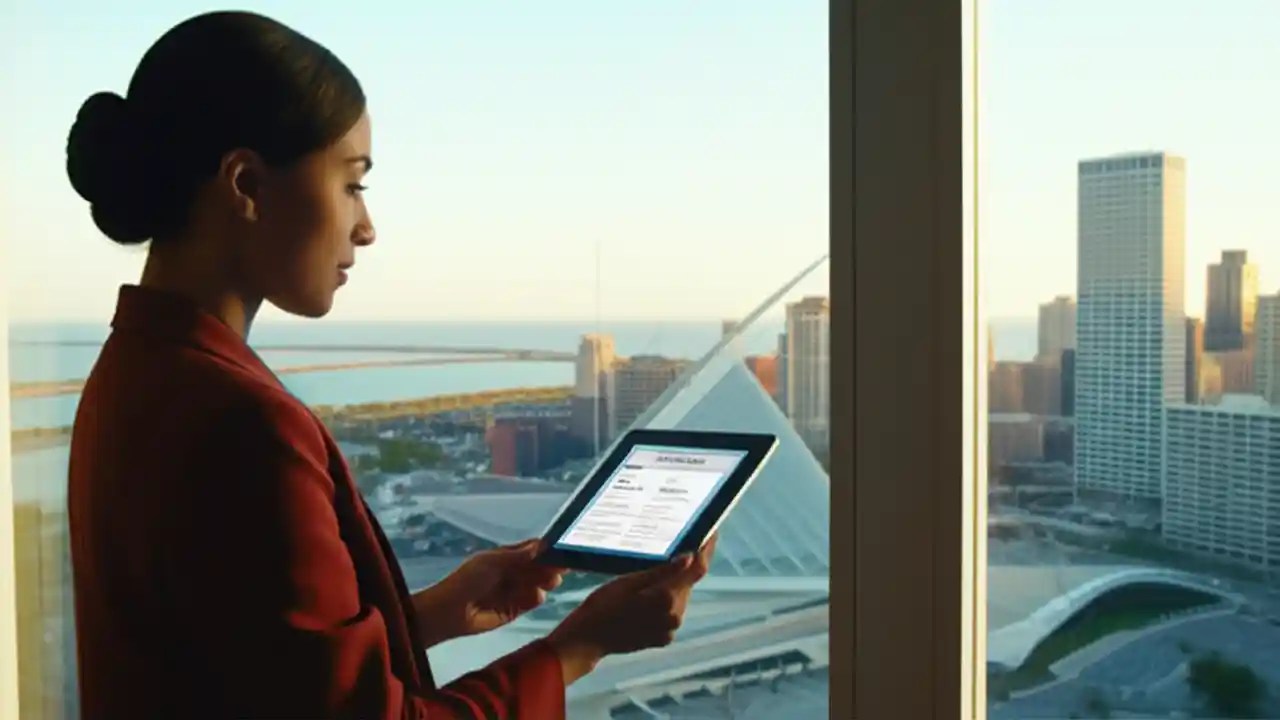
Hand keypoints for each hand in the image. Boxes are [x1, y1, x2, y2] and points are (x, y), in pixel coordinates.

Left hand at [412, 539, 563, 646]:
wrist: (451, 611)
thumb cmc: (468, 580)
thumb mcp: (493, 562)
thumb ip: (518, 555)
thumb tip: (543, 545)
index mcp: (505, 557)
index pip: (531, 551)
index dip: (547, 550)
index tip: (563, 549)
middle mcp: (512, 573)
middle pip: (538, 568)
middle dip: (550, 566)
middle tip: (565, 567)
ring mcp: (514, 592)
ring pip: (536, 585)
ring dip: (545, 582)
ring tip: (553, 581)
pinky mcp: (513, 610)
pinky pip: (530, 602)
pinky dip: (536, 598)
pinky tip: (539, 596)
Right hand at [546, 534, 716, 683]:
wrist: (587, 639)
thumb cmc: (603, 605)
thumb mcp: (628, 582)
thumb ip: (661, 572)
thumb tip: (689, 557)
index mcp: (667, 598)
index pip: (698, 569)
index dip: (706, 549)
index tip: (710, 532)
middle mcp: (675, 615)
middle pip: (688, 583)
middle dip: (684, 567)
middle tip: (675, 545)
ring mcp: (670, 629)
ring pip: (679, 597)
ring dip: (672, 584)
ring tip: (653, 572)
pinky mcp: (664, 638)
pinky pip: (671, 613)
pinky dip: (664, 601)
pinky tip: (646, 596)